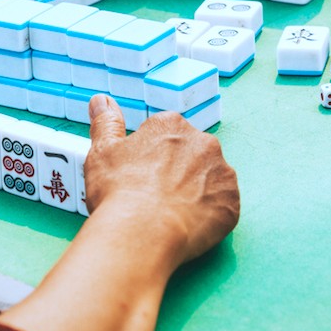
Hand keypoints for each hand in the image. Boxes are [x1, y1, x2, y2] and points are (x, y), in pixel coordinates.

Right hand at [0, 98, 238, 330]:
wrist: (138, 234)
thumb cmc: (114, 195)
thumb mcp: (100, 152)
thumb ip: (104, 121)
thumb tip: (99, 97)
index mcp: (169, 126)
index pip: (169, 136)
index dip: (155, 161)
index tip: (145, 183)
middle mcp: (201, 142)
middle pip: (194, 156)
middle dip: (179, 176)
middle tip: (156, 206)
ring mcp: (220, 172)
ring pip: (212, 180)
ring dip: (196, 196)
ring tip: (170, 222)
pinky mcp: (232, 203)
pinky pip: (225, 207)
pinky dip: (210, 218)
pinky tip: (186, 232)